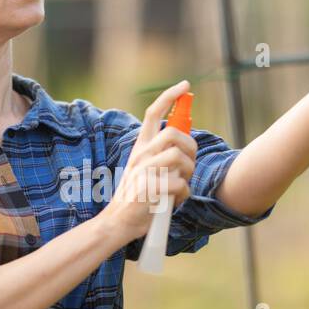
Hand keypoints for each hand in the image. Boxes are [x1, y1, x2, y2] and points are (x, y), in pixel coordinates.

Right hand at [100, 79, 196, 245]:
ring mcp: (144, 170)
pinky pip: (180, 184)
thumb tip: (187, 142)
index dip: (170, 97)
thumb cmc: (138, 198)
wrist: (118, 222)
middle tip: (189, 163)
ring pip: (180, 158)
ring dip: (187, 174)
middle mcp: (141, 155)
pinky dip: (183, 195)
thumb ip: (163, 156)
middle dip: (190, 148)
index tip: (185, 85)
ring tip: (179, 186)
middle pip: (174, 134)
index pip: (153, 113)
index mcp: (140, 148)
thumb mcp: (147, 171)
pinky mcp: (149, 188)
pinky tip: (173, 201)